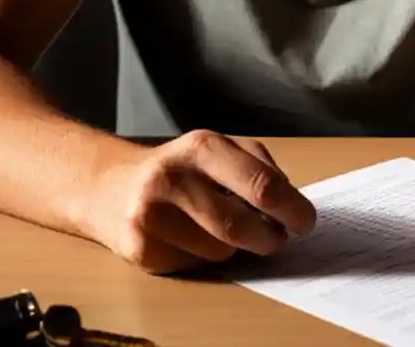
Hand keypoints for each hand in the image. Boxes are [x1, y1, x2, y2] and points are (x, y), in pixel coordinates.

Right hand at [86, 129, 316, 273]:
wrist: (109, 187)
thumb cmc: (179, 169)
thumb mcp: (217, 150)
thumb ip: (257, 168)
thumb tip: (289, 205)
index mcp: (202, 147)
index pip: (260, 184)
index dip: (291, 209)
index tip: (305, 221)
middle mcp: (173, 179)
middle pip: (240, 226)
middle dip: (270, 238)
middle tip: (279, 238)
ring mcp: (153, 217)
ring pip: (221, 252)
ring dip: (235, 249)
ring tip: (222, 230)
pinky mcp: (141, 250)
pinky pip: (196, 267)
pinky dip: (205, 258)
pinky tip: (191, 240)